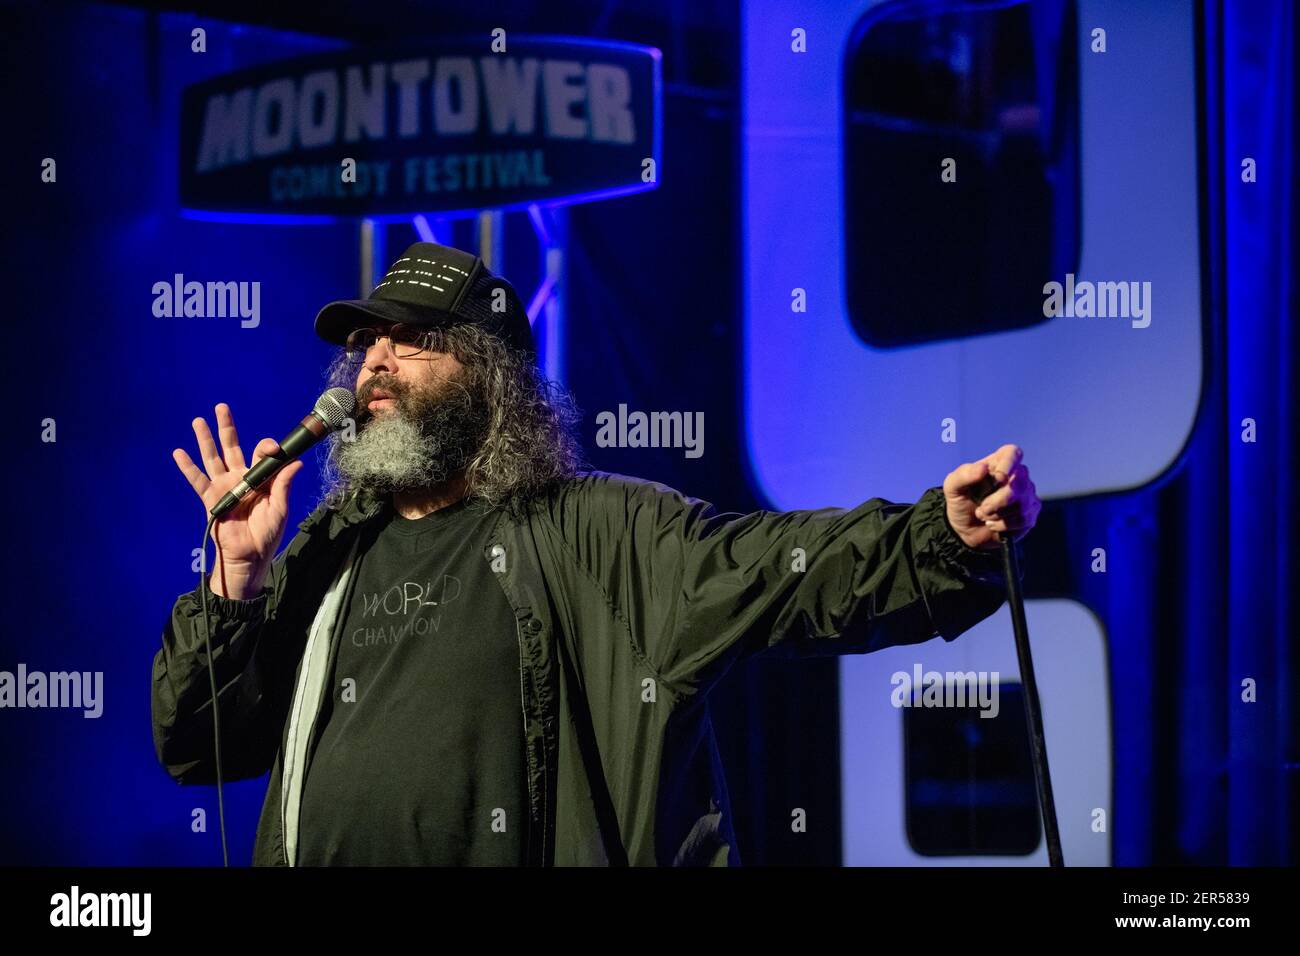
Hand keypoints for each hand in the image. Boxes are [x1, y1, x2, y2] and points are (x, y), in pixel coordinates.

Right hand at [172, 403, 303, 596]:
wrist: (249, 556)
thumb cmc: (267, 534)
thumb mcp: (280, 508)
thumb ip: (283, 484)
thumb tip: (295, 462)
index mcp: (261, 479)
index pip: (262, 455)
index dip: (267, 448)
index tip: (273, 449)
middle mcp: (241, 478)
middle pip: (231, 447)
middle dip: (226, 427)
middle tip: (221, 408)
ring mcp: (224, 487)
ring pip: (212, 458)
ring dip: (204, 440)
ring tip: (198, 421)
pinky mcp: (211, 498)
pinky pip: (197, 480)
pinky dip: (188, 467)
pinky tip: (179, 453)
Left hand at [942, 444, 1040, 550]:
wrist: (963, 529)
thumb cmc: (960, 502)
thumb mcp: (952, 487)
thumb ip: (964, 475)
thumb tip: (983, 468)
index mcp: (998, 463)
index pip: (1012, 453)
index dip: (1009, 464)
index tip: (1000, 477)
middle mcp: (1016, 476)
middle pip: (1019, 483)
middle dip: (997, 501)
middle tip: (981, 509)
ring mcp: (1026, 495)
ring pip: (1022, 504)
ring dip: (998, 515)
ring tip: (984, 515)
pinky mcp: (1029, 515)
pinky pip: (1024, 519)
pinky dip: (1004, 525)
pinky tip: (993, 524)